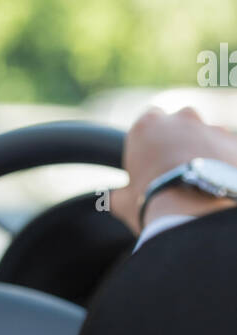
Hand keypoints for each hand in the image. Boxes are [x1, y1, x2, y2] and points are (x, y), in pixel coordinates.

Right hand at [110, 105, 236, 234]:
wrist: (195, 215)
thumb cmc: (153, 205)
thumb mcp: (124, 202)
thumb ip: (117, 193)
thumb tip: (111, 198)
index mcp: (147, 125)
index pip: (148, 120)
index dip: (151, 141)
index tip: (151, 161)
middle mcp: (182, 119)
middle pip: (182, 124)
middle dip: (181, 142)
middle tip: (178, 172)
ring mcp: (213, 129)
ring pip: (209, 137)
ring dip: (206, 153)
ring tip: (203, 183)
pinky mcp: (236, 145)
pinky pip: (230, 152)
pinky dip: (226, 165)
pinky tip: (220, 186)